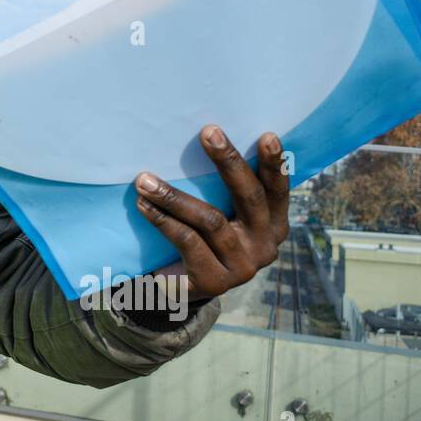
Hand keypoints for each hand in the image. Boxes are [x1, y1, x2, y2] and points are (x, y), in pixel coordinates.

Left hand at [134, 125, 289, 299]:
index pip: (276, 191)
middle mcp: (264, 247)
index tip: (267, 136)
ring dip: (174, 196)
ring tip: (145, 180)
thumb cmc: (204, 237)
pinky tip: (144, 205)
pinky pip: (187, 241)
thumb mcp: (224, 215)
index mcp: (274, 226)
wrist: (183, 287)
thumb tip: (208, 139)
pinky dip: (162, 220)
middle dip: (229, 162)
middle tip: (209, 133)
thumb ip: (226, 191)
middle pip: (249, 199)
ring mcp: (242, 268)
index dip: (274, 165)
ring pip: (210, 220)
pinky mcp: (215, 281)